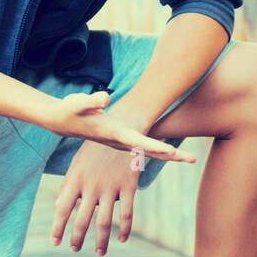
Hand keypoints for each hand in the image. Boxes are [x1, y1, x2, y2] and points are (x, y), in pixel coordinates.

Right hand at [48, 90, 195, 163]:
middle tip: (192, 159)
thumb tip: (106, 97)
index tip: (171, 151)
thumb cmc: (71, 110)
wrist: (64, 121)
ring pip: (150, 150)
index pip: (137, 141)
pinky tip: (175, 151)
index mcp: (113, 134)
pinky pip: (145, 145)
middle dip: (171, 155)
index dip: (154, 146)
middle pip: (149, 150)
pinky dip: (160, 148)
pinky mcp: (124, 138)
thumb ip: (91, 101)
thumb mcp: (78, 103)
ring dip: (170, 154)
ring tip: (191, 158)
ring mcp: (124, 141)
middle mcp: (121, 141)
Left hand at [51, 139, 144, 254]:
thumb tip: (58, 208)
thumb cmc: (96, 148)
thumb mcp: (77, 164)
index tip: (55, 243)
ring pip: (104, 222)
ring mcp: (111, 187)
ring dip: (100, 241)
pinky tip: (122, 239)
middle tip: (74, 249)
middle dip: (77, 238)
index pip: (62, 209)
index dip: (58, 228)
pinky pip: (127, 214)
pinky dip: (124, 229)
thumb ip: (68, 186)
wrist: (124, 127)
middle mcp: (92, 186)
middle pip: (82, 220)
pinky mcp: (129, 186)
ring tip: (98, 252)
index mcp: (76, 179)